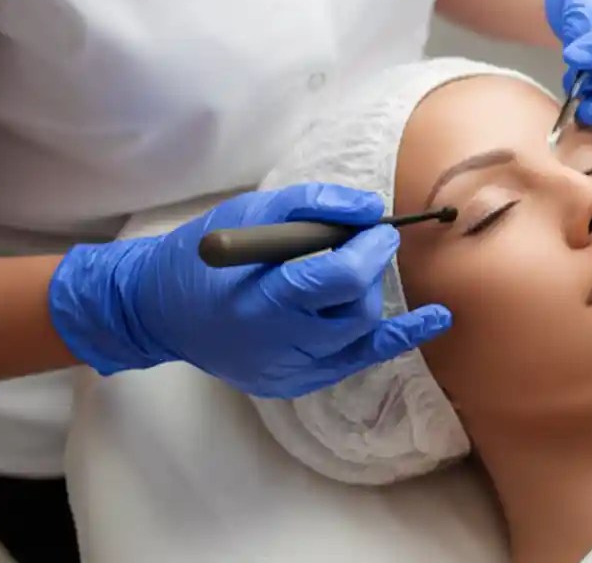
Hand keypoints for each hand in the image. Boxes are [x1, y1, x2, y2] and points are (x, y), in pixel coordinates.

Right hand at [48, 183, 449, 397]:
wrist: (158, 310)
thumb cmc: (205, 254)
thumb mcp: (251, 213)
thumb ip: (314, 206)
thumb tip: (371, 209)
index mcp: (261, 300)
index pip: (338, 279)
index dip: (369, 252)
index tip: (381, 232)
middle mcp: (277, 345)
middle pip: (354, 310)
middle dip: (370, 271)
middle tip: (370, 245)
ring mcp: (287, 372)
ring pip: (358, 336)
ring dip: (369, 298)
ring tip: (358, 270)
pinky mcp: (294, 384)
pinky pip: (354, 361)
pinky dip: (392, 339)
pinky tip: (433, 321)